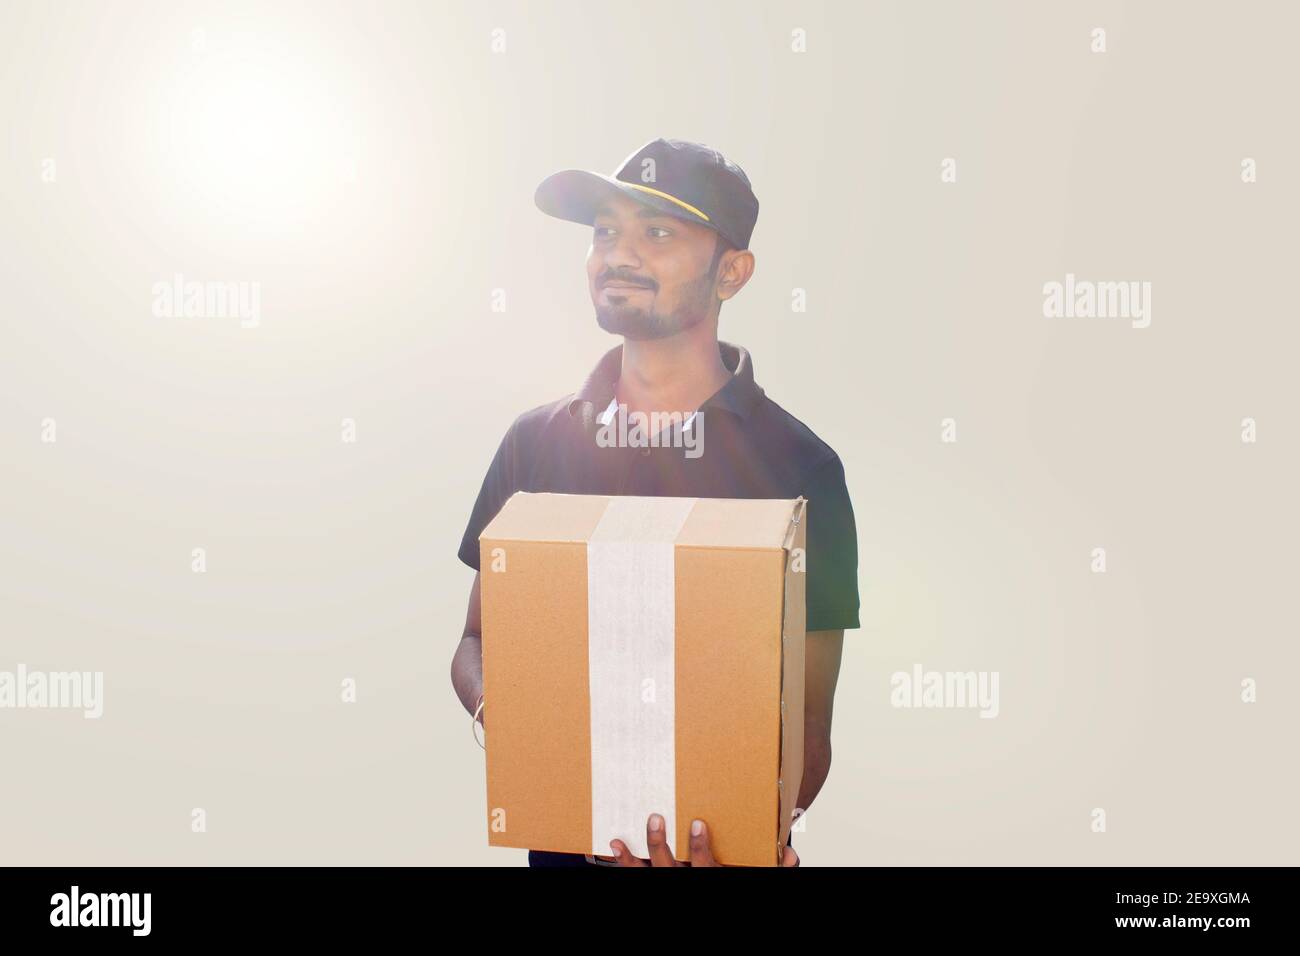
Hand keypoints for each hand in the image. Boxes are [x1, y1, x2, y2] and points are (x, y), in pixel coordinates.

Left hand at [605, 813, 799, 866]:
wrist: (712, 922)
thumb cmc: (727, 881)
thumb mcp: (753, 875)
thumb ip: (773, 869)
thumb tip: (790, 855)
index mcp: (710, 878)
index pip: (704, 866)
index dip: (699, 847)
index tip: (696, 823)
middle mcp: (685, 883)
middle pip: (670, 867)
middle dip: (660, 844)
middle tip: (655, 817)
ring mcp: (667, 885)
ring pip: (649, 874)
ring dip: (635, 856)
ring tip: (623, 836)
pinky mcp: (654, 883)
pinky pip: (636, 876)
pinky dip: (625, 861)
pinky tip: (613, 844)